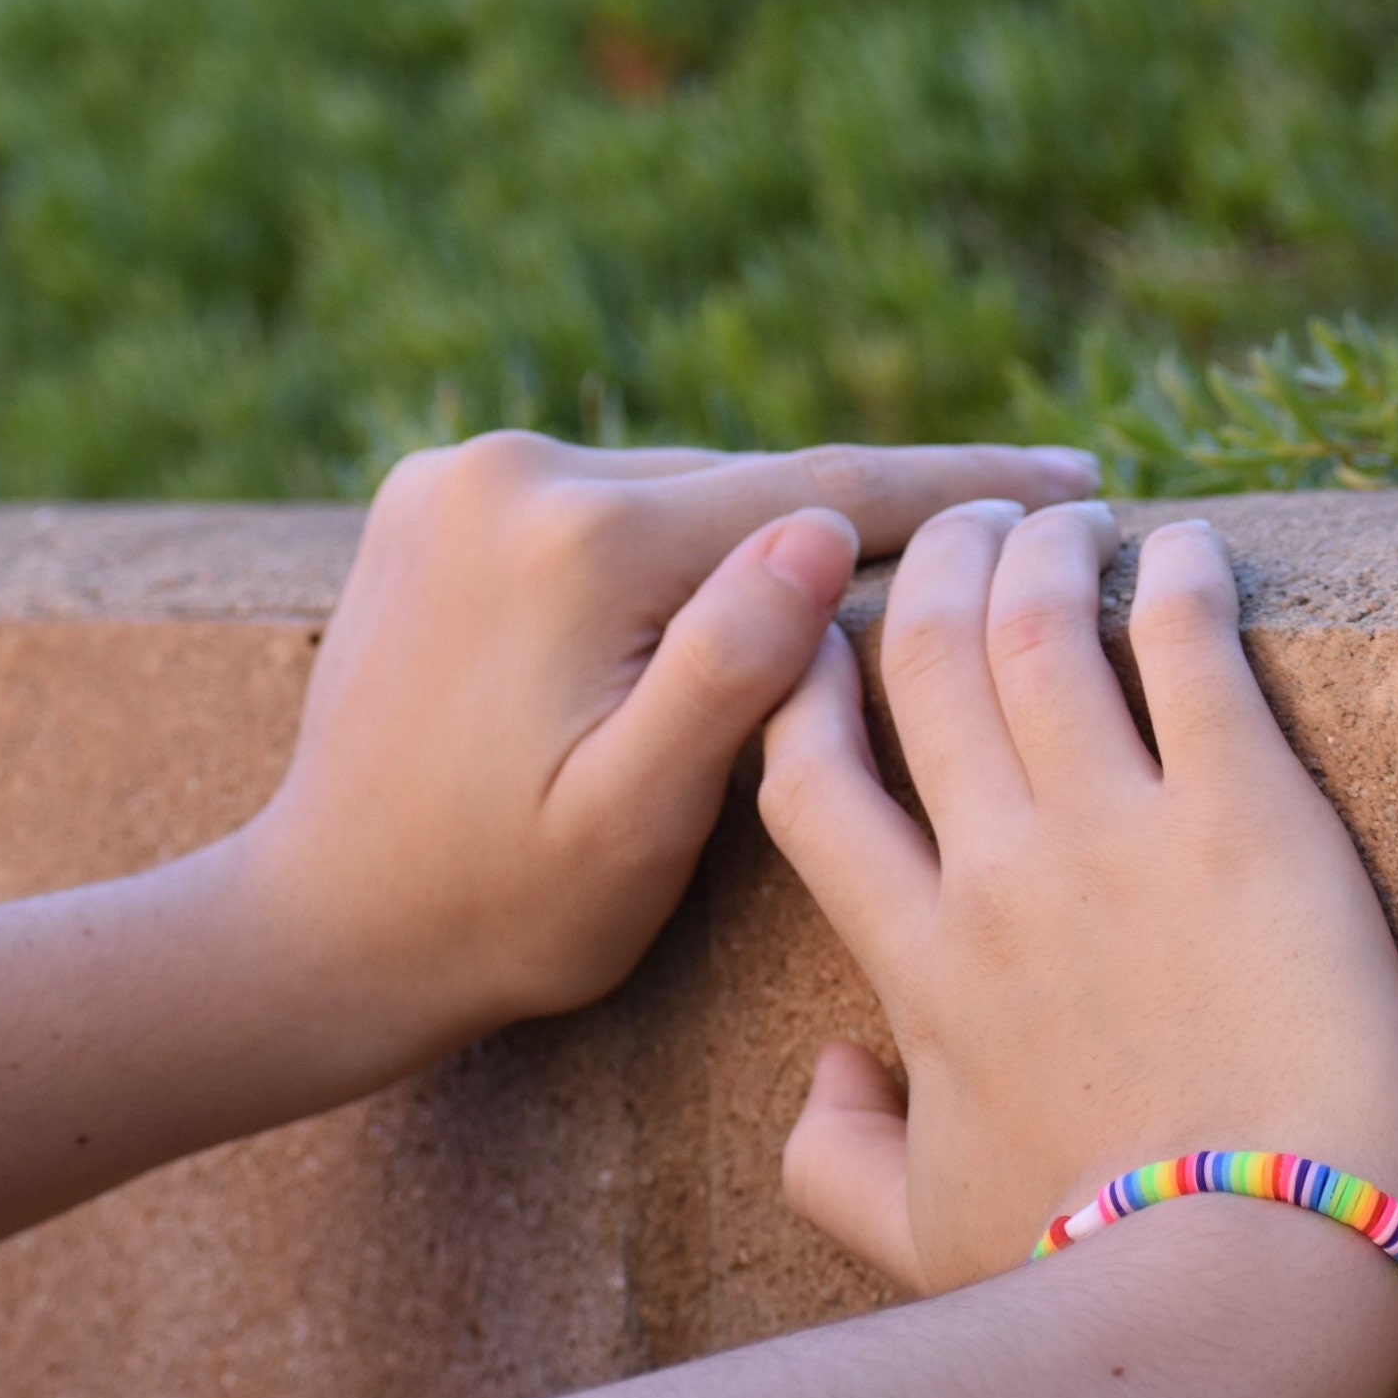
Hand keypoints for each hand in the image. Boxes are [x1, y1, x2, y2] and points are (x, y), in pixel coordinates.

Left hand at [229, 433, 1099, 1099]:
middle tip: (1006, 552)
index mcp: (579, 543)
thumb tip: (826, 532)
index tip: (1080, 476)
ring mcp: (458, 474)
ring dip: (749, 542)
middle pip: (739, 488)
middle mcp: (510, 472)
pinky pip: (598, 503)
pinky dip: (665, 544)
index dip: (958, 486)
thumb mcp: (636, 821)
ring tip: (872, 587)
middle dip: (854, 527)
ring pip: (669, 493)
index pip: (813, 490)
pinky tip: (716, 600)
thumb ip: (732, 671)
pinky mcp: (429, 496)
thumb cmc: (498, 907)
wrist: (318, 925)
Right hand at [757, 503, 1397, 1293]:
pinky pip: (1194, 650)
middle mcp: (999, 876)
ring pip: (1041, 628)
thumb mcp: (920, 1238)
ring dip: (1044, 549)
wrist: (1251, 1289)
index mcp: (916, 965)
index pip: (812, 780)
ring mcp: (1120, 840)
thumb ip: (832, 1160)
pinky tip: (1192, 547)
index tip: (828, 638)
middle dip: (929, 566)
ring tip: (1071, 517)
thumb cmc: (1088, 1281)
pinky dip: (1185, 577)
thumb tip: (826, 1076)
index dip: (806, 687)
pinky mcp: (1249, 823)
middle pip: (923, 660)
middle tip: (965, 527)